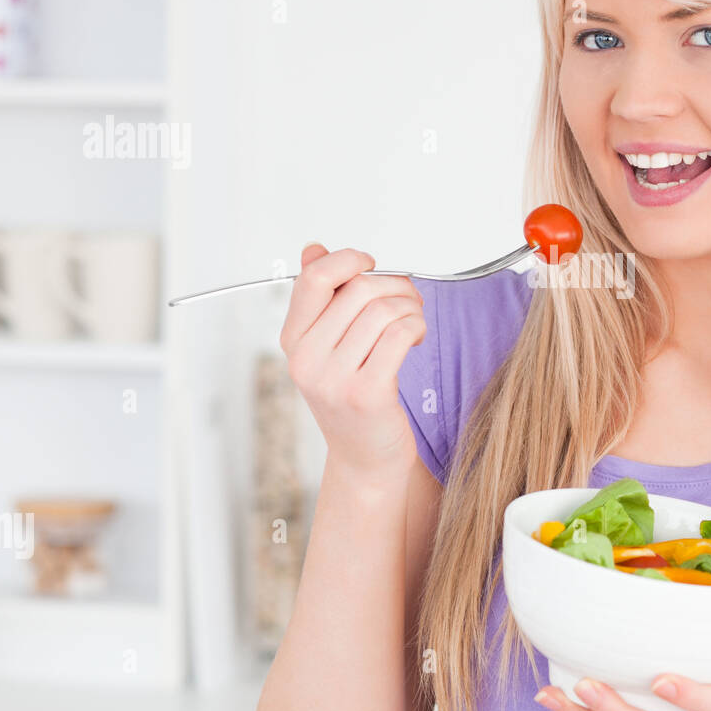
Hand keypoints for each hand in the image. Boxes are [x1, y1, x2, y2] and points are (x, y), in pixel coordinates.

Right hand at [280, 243, 425, 479]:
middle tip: (409, 299)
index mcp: (293, 340)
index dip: (348, 260)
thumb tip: (314, 249)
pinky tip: (416, 338)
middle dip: (395, 286)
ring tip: (414, 321)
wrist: (366, 460)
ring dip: (411, 307)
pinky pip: (399, 334)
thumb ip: (322, 298)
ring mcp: (334, 378)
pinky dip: (416, 327)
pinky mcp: (366, 393)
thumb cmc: (352, 399)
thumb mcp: (328, 347)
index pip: (313, 278)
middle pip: (358, 290)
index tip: (371, 264)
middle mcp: (306, 359)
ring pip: (383, 310)